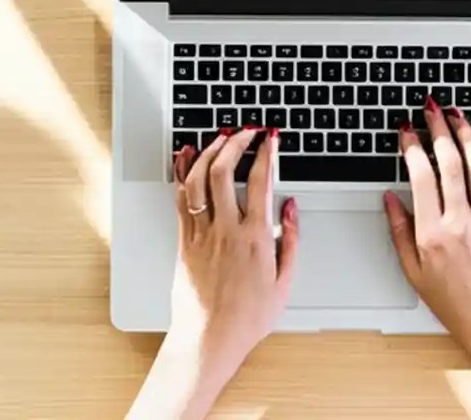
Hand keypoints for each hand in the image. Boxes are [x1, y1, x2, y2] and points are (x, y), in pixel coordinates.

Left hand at [171, 127, 297, 362]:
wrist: (210, 339)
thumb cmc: (248, 317)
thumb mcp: (284, 280)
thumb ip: (290, 238)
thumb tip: (290, 206)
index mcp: (255, 238)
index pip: (261, 181)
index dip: (266, 153)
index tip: (270, 138)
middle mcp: (226, 230)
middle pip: (226, 171)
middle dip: (236, 141)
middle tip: (245, 130)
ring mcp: (201, 234)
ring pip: (199, 180)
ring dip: (209, 151)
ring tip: (219, 137)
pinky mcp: (183, 242)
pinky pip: (180, 198)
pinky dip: (183, 172)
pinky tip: (187, 157)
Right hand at [383, 101, 470, 419]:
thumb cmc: (454, 302)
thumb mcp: (412, 271)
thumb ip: (398, 231)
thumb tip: (389, 197)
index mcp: (432, 233)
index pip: (420, 176)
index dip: (411, 147)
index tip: (405, 129)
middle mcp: (460, 221)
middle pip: (450, 161)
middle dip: (438, 127)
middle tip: (429, 107)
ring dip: (466, 133)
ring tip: (456, 113)